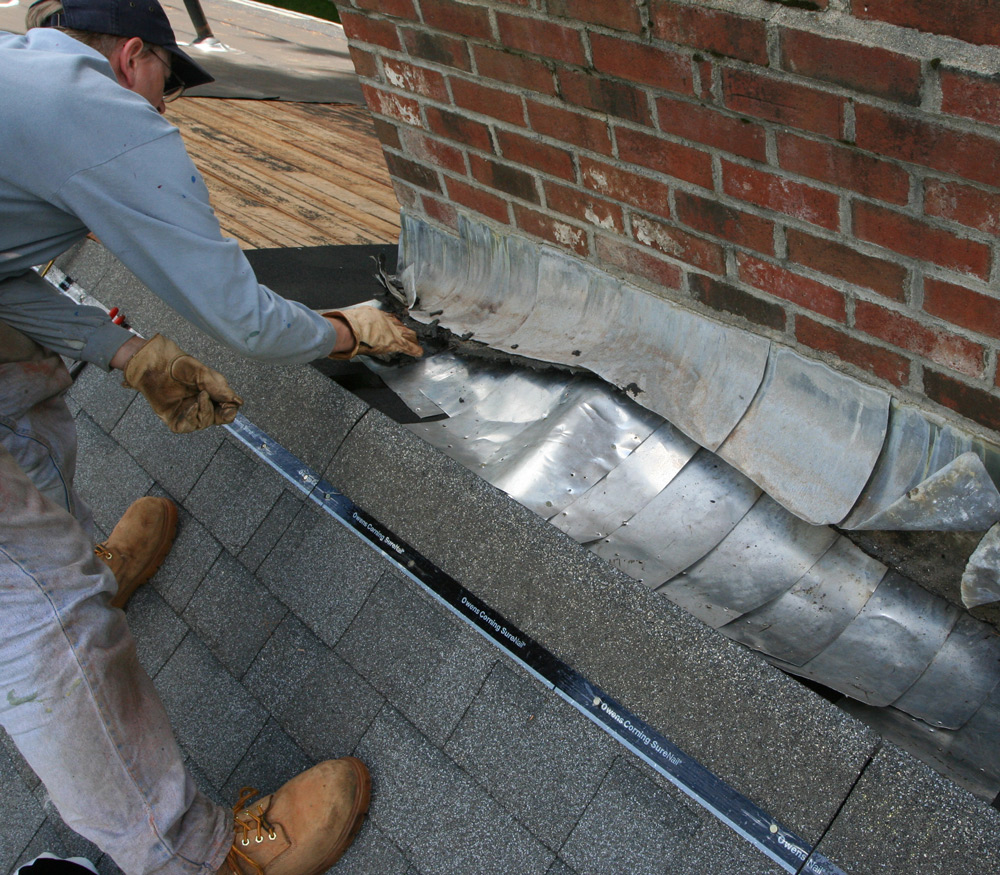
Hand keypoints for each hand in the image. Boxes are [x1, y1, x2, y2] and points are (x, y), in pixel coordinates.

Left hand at [121, 334, 242, 432]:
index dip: (230, 410)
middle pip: (217, 419)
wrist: (157, 364)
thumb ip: (220, 389)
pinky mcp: (174, 418)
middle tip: (207, 396)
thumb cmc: (180, 366)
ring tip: (198, 397)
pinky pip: (187, 426)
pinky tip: (190, 407)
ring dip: (203, 411)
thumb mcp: (205, 374)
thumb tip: (237, 401)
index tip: (228, 404)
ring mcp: (188, 413)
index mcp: (212, 397)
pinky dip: (191, 418)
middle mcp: (201, 407)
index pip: (227, 411)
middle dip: (216, 411)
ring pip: (203, 423)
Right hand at [320, 306, 422, 359]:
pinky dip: (414, 349)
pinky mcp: (395, 342)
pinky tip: (420, 352)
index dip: (395, 323)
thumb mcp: (355, 317)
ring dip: (411, 338)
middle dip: (405, 330)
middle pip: (401, 325)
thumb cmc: (350, 324)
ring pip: (407, 334)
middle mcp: (387, 321)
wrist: (352, 328)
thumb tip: (353, 325)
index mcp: (377, 315)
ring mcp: (392, 331)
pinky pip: (408, 346)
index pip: (390, 319)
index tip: (398, 324)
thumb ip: (359, 322)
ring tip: (415, 342)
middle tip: (409, 334)